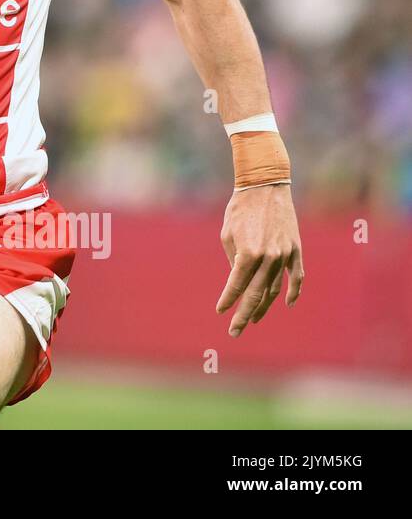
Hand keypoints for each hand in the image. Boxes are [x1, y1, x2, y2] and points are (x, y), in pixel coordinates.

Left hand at [216, 184, 303, 335]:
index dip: (228, 300)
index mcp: (247, 253)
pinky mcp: (296, 250)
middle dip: (244, 315)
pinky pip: (296, 277)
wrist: (265, 187)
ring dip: (264, 306)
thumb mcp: (227, 234)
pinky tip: (286, 303)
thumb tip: (239, 281)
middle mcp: (268, 258)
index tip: (221, 311)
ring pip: (275, 289)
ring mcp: (285, 255)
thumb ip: (234, 260)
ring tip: (254, 319)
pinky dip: (293, 291)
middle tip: (234, 331)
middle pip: (256, 295)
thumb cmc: (239, 209)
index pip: (236, 286)